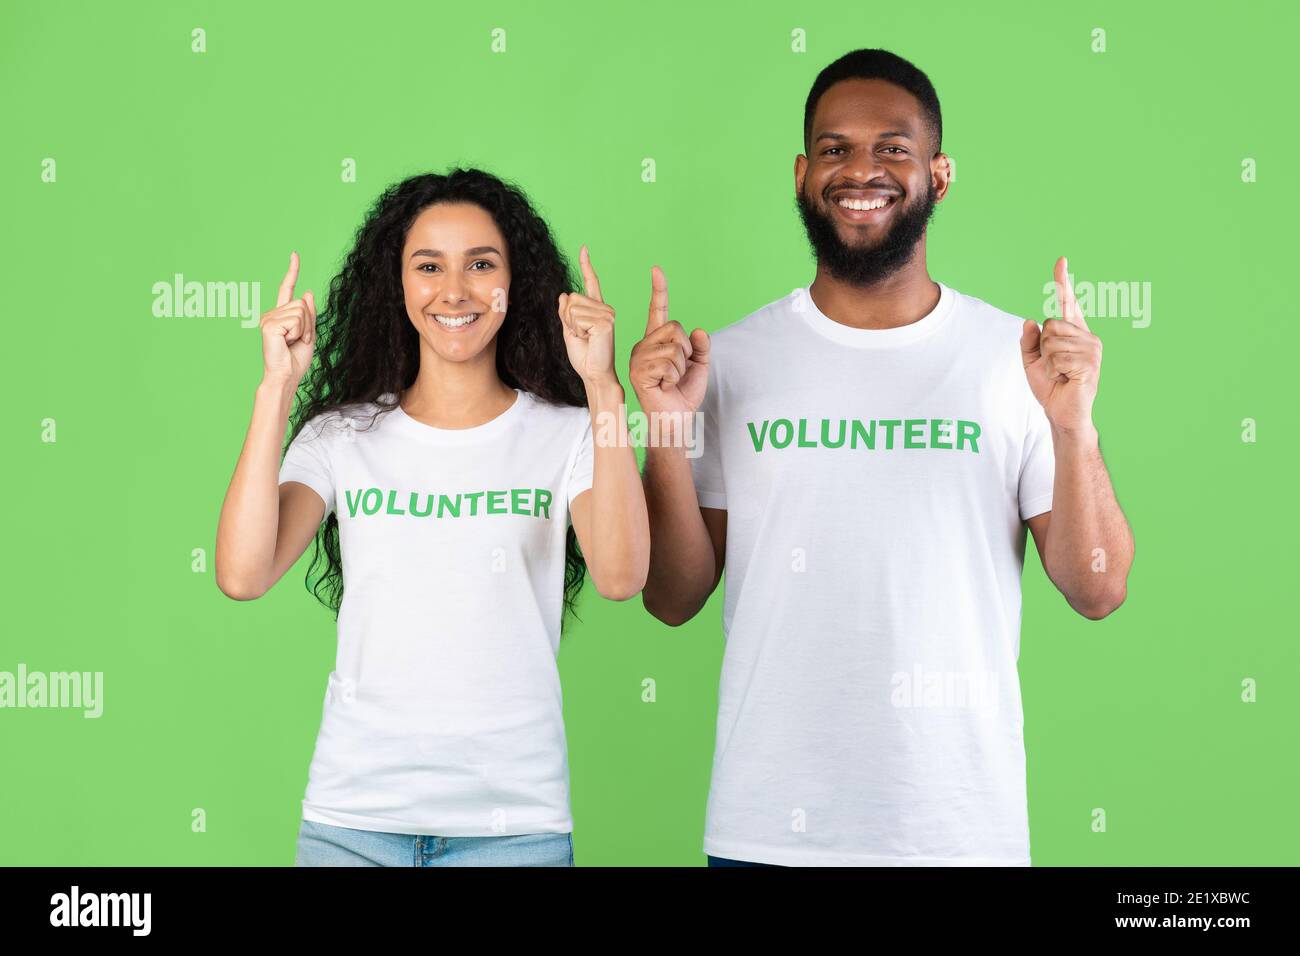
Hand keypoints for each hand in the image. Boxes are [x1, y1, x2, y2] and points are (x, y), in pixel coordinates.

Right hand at [260, 251, 315, 387]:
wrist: (287, 375)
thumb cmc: (296, 359)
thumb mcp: (309, 334)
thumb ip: (309, 314)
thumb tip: (307, 291)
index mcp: (280, 315)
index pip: (287, 289)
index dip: (292, 272)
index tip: (294, 254)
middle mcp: (271, 314)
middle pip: (301, 304)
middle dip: (308, 324)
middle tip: (299, 340)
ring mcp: (268, 318)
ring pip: (300, 311)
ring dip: (304, 329)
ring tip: (293, 342)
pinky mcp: (268, 325)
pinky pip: (295, 320)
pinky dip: (298, 333)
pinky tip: (287, 342)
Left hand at [558, 245, 616, 385]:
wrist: (593, 373)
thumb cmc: (584, 356)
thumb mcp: (569, 331)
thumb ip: (566, 313)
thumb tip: (564, 294)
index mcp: (598, 309)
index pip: (591, 283)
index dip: (587, 266)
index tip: (584, 249)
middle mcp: (605, 308)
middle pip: (572, 298)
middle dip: (568, 318)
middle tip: (580, 335)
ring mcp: (608, 314)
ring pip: (573, 308)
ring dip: (572, 326)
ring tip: (585, 338)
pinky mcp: (605, 322)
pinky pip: (577, 318)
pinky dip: (577, 331)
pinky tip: (588, 339)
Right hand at [628, 265, 709, 415]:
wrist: (675, 420)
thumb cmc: (683, 395)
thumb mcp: (699, 366)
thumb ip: (700, 347)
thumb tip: (698, 331)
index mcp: (656, 341)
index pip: (658, 311)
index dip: (659, 291)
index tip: (656, 270)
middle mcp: (643, 345)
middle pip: (674, 328)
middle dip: (686, 351)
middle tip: (678, 372)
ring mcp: (638, 358)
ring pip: (674, 348)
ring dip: (681, 368)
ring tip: (671, 381)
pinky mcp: (638, 372)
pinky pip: (669, 363)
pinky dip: (674, 377)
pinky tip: (664, 386)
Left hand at [1021, 256, 1101, 432]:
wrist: (1062, 413)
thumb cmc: (1050, 386)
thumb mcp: (1031, 362)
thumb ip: (1029, 341)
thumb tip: (1029, 321)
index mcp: (1073, 332)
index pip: (1067, 302)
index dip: (1062, 281)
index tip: (1061, 261)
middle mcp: (1086, 335)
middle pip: (1051, 323)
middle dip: (1043, 347)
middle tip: (1054, 367)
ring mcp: (1091, 348)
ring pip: (1053, 340)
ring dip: (1049, 361)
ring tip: (1061, 374)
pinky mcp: (1091, 362)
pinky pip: (1059, 356)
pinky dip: (1055, 370)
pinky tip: (1065, 379)